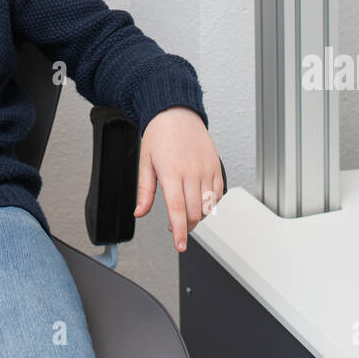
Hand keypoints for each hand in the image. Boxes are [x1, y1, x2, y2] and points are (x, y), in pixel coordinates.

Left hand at [134, 107, 223, 250]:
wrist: (176, 112)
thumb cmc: (159, 134)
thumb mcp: (145, 162)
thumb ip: (145, 191)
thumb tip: (140, 212)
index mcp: (171, 172)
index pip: (177, 210)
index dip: (179, 232)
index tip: (180, 245)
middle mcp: (191, 172)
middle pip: (194, 212)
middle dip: (186, 226)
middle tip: (177, 227)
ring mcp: (206, 169)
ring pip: (208, 206)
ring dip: (199, 216)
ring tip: (187, 213)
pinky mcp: (215, 166)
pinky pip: (218, 193)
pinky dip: (211, 203)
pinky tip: (201, 201)